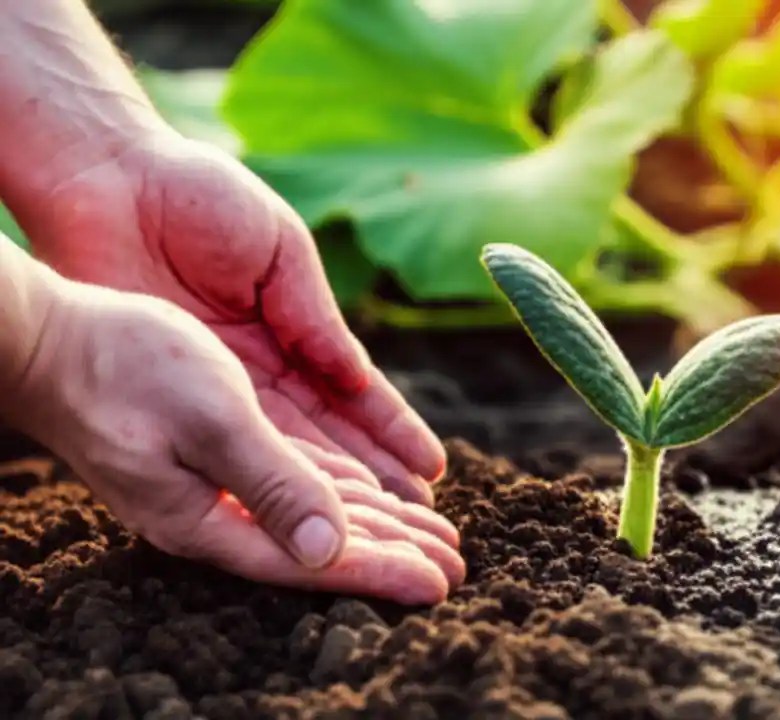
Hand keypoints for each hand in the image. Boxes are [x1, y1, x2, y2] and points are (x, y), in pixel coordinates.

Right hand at [7, 280, 463, 603]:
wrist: (51, 339)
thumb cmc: (126, 369)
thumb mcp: (212, 420)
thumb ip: (272, 485)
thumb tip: (329, 550)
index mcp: (213, 519)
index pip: (317, 559)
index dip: (383, 569)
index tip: (441, 580)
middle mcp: (214, 515)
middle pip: (323, 546)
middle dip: (393, 553)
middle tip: (457, 564)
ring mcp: (210, 488)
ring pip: (313, 515)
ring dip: (375, 526)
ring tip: (431, 536)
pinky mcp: (210, 458)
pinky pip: (290, 485)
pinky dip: (338, 493)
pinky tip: (371, 499)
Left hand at [20, 130, 442, 503]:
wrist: (110, 178)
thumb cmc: (198, 195)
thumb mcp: (279, 247)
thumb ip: (314, 314)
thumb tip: (357, 379)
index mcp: (295, 324)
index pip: (354, 391)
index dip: (392, 431)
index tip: (432, 468)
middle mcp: (262, 366)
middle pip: (328, 434)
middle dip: (377, 479)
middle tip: (419, 522)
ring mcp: (219, 383)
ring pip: (289, 449)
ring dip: (336, 492)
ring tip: (382, 530)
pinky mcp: (175, 389)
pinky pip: (233, 442)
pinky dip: (273, 476)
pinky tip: (308, 510)